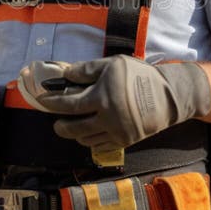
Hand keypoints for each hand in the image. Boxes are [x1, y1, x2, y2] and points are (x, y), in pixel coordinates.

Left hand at [18, 55, 210, 149]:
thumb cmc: (139, 75)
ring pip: (85, 139)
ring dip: (74, 133)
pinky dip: (90, 139)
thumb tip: (66, 75)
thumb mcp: (114, 64)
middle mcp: (106, 118)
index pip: (68, 104)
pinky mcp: (124, 141)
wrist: (168, 96)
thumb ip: (88, 69)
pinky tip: (89, 131)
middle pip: (73, 128)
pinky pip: (99, 144)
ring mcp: (115, 132)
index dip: (52, 103)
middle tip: (56, 122)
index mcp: (102, 97)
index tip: (42, 101)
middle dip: (60, 126)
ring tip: (71, 126)